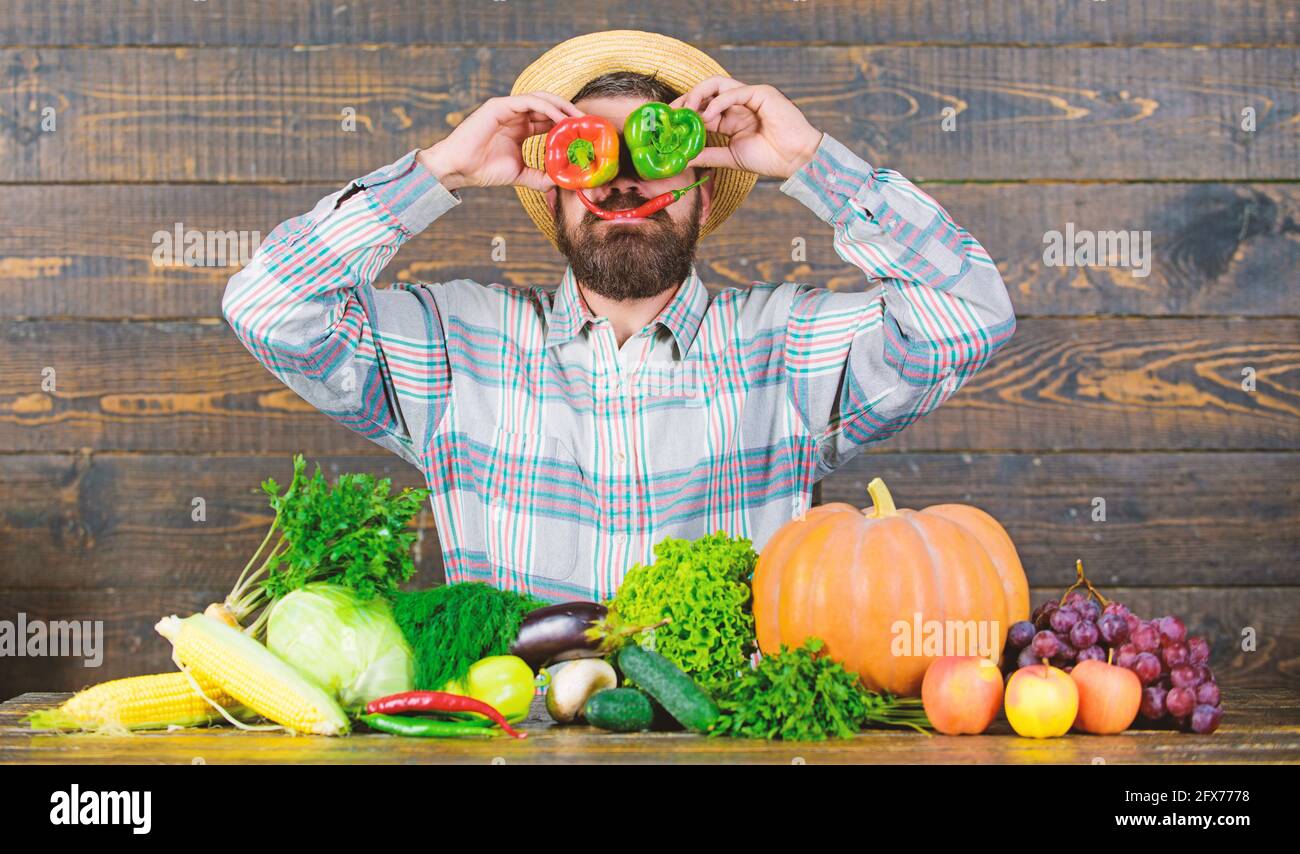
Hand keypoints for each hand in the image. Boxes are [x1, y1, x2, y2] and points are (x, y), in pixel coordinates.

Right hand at [417, 92, 581, 192]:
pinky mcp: (499, 105)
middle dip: (571, 113)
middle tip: (589, 125)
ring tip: (579, 120)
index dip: (569, 125)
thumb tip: (561, 182)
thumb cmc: (483, 170)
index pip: (550, 121)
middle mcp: (516, 115)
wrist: (458, 169)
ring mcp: (507, 108)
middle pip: (550, 106)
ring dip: (563, 108)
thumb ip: (540, 176)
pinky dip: (547, 108)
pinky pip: (529, 102)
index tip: (587, 135)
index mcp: (520, 128)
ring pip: (542, 100)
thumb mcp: (520, 174)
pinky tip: (561, 119)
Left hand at [672, 78, 822, 179]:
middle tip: (672, 112)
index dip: (685, 110)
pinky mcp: (762, 93)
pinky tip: (708, 117)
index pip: (703, 106)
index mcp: (732, 116)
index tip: (668, 119)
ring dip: (699, 95)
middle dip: (687, 98)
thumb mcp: (729, 157)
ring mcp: (750, 95)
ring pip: (718, 83)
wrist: (796, 161)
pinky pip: (734, 91)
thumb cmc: (769, 158)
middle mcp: (739, 103)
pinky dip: (718, 102)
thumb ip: (707, 154)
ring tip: (688, 111)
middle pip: (707, 90)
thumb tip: (683, 157)